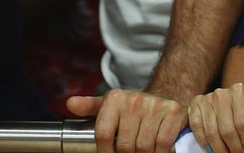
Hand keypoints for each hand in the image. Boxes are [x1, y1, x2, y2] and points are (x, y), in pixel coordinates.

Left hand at [67, 89, 186, 152]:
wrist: (164, 96)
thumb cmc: (131, 107)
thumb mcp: (108, 104)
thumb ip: (88, 106)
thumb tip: (70, 104)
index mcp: (114, 98)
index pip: (104, 133)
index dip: (105, 152)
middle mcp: (133, 100)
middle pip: (125, 145)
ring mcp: (155, 106)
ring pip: (144, 147)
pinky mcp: (173, 113)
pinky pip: (163, 144)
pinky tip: (155, 152)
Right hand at [188, 83, 243, 152]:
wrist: (233, 95)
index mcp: (240, 91)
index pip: (243, 122)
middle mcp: (221, 94)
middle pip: (226, 129)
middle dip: (235, 149)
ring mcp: (206, 98)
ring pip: (211, 131)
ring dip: (220, 148)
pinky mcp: (194, 104)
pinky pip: (196, 126)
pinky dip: (203, 140)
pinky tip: (211, 149)